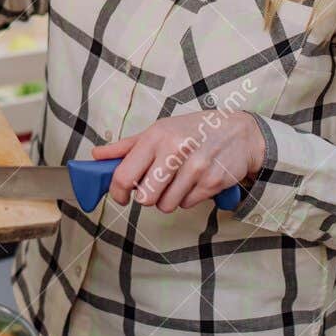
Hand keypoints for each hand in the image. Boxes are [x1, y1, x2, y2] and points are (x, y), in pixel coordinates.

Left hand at [90, 110, 265, 212]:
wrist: (238, 132)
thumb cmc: (193, 130)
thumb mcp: (159, 130)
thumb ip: (126, 146)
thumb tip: (97, 155)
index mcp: (156, 137)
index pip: (124, 175)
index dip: (118, 192)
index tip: (121, 196)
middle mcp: (175, 151)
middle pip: (146, 198)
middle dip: (148, 196)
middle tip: (157, 185)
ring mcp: (195, 168)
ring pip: (167, 205)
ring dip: (169, 199)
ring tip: (179, 180)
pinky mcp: (212, 182)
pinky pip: (187, 204)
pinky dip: (188, 198)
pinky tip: (195, 181)